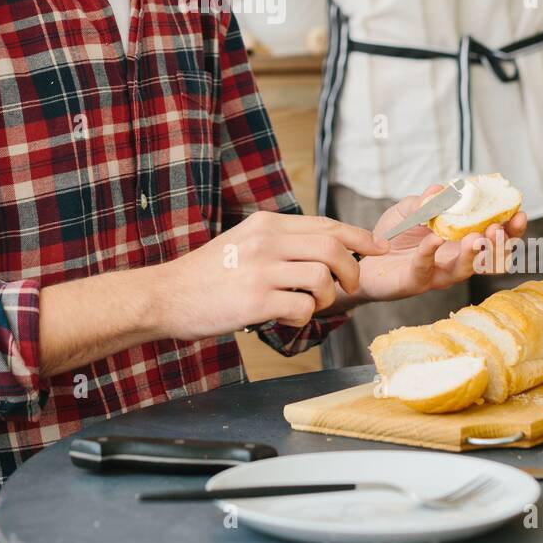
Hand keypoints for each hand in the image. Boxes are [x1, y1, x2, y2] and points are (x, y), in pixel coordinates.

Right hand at [159, 210, 388, 339]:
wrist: (164, 295)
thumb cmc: (205, 275)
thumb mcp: (243, 242)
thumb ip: (279, 242)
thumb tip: (324, 250)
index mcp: (265, 223)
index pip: (326, 224)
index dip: (359, 237)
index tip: (378, 249)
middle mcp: (265, 241)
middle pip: (332, 247)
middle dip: (352, 270)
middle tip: (349, 286)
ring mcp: (260, 270)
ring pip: (322, 278)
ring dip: (326, 298)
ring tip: (309, 305)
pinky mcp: (255, 301)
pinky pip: (302, 308)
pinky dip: (304, 318)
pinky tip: (288, 319)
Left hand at [356, 185, 527, 301]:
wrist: (364, 256)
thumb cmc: (393, 235)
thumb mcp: (409, 210)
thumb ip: (426, 202)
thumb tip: (442, 189)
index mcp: (461, 241)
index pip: (494, 237)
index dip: (511, 228)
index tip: (520, 213)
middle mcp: (455, 260)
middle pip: (488, 258)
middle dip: (499, 244)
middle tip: (499, 228)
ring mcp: (438, 273)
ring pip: (464, 269)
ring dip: (473, 254)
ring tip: (476, 237)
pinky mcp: (416, 281)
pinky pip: (426, 269)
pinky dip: (430, 253)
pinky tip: (434, 239)